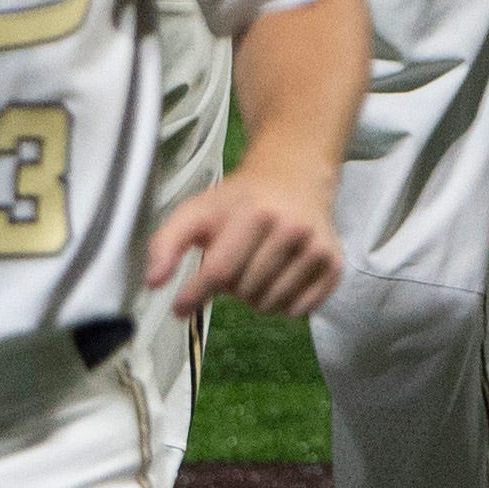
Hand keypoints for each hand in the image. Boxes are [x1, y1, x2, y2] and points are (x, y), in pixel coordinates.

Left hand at [145, 160, 342, 317]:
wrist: (295, 176)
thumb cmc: (240, 199)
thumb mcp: (198, 210)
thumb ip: (167, 242)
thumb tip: (153, 283)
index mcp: (255, 213)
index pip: (219, 270)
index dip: (194, 295)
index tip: (178, 309)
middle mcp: (291, 229)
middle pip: (244, 292)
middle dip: (230, 287)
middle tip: (234, 261)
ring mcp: (317, 248)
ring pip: (270, 306)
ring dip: (255, 297)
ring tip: (256, 267)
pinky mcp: (334, 266)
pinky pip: (298, 311)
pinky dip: (282, 303)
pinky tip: (279, 275)